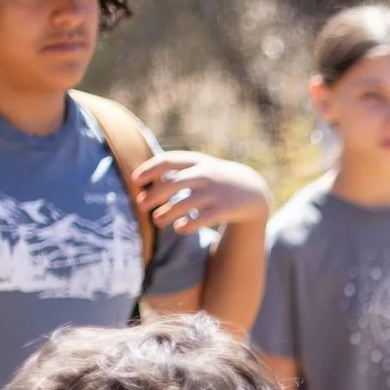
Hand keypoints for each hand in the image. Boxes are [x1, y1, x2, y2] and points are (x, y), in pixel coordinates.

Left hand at [131, 151, 272, 234]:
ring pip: (185, 203)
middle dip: (154, 195)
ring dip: (166, 213)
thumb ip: (175, 169)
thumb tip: (140, 178)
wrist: (253, 190)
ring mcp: (216, 192)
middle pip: (173, 183)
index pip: (168, 161)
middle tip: (140, 205)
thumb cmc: (217, 180)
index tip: (135, 181)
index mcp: (197, 161)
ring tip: (157, 221)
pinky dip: (187, 225)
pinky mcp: (225, 209)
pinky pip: (202, 218)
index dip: (149, 170)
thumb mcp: (200, 167)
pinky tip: (178, 228)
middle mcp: (206, 175)